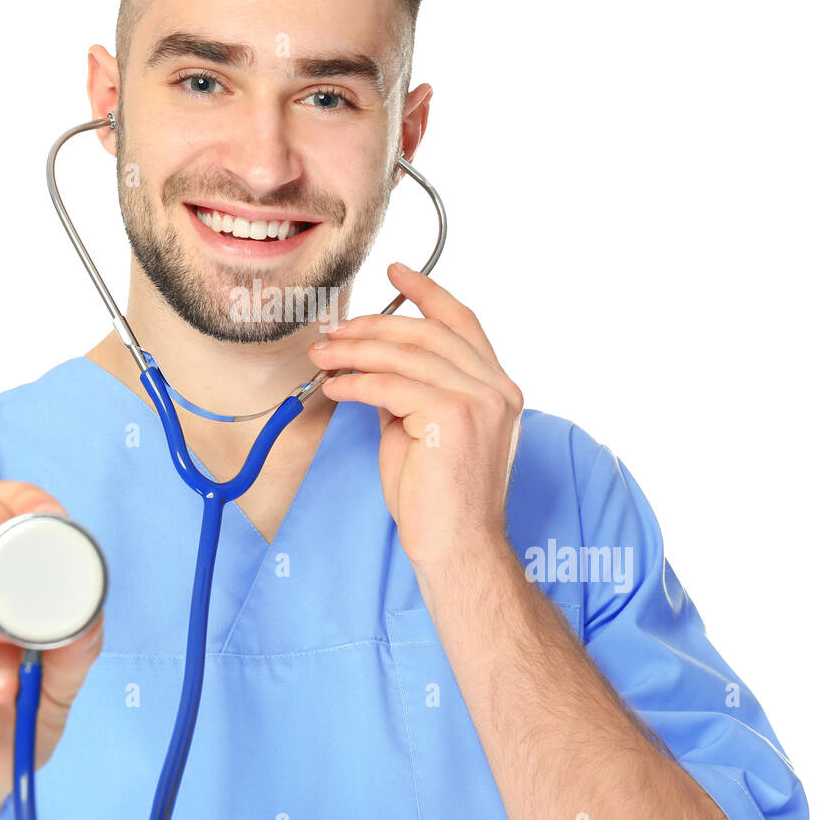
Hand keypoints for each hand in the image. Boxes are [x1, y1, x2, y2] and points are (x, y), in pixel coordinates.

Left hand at [308, 263, 522, 570]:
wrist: (457, 548)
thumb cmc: (438, 499)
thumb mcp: (422, 430)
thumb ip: (408, 391)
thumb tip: (370, 365)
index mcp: (496, 387)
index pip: (462, 323)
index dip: (427, 292)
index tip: (396, 272)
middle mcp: (496, 387)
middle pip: (427, 332)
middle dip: (373, 325)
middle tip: (333, 332)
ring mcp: (480, 400)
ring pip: (406, 355)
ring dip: (356, 351)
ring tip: (323, 356)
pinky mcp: (454, 416)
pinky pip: (392, 385)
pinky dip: (356, 383)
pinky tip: (335, 387)